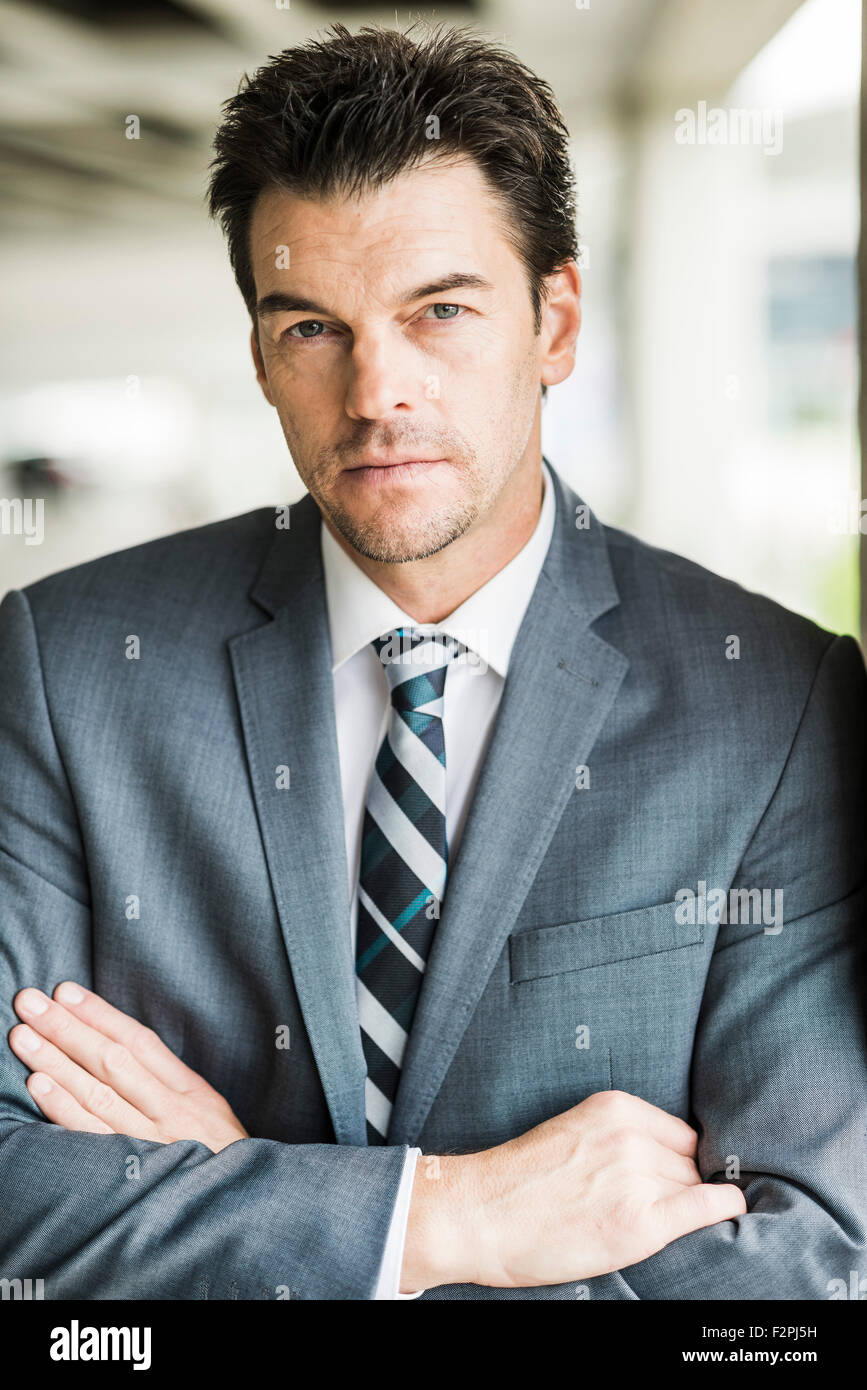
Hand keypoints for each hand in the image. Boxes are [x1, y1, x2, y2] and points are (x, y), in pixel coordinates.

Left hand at [9, 982, 248, 1153]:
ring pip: (97, 1092)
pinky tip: (39, 1085)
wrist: (243, 1207)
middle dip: (68, 1027)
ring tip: (23, 1037)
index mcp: (191, 1091)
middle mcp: (171, 1111)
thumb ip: (170, 1084)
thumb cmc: (220, 1159)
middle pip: (112, 1059)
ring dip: (56, 1061)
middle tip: (31, 1002)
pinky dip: (64, 1108)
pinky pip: (93, 1134)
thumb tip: (120, 1047)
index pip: (139, 1041)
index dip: (100, 1014)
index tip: (66, 992)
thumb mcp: (210, 1113)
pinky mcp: (133, 1172)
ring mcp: (151, 1141)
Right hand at [402, 1089, 747, 1290]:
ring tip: (669, 1222)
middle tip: (661, 1208)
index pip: (680, 1133)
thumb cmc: (518, 1182)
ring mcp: (637, 1176)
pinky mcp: (639, 1221)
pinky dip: (725, 1209)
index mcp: (614, 1108)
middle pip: (690, 1161)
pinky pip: (705, 1207)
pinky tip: (734, 1211)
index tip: (678, 1179)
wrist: (480, 1215)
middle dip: (683, 1184)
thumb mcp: (573, 1132)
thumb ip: (619, 1136)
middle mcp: (631, 1135)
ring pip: (694, 1186)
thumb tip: (669, 1159)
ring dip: (690, 1204)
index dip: (679, 1162)